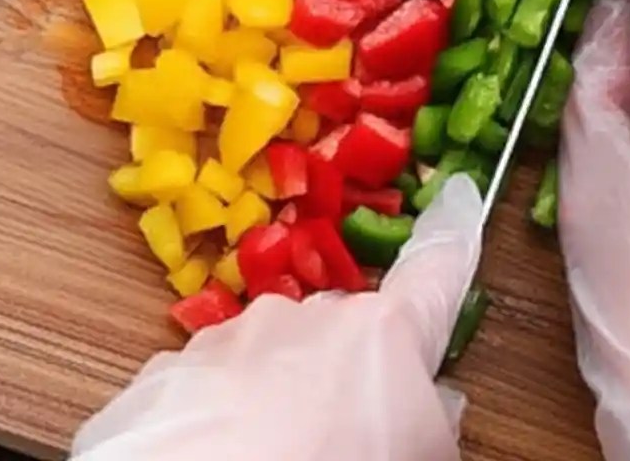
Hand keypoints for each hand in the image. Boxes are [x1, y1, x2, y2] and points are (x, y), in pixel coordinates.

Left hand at [71, 176, 483, 460]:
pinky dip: (222, 414)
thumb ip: (433, 416)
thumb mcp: (426, 454)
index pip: (434, 270)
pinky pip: (211, 386)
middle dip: (347, 367)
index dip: (451, 233)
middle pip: (344, 328)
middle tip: (350, 429)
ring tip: (281, 452)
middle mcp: (305, 313)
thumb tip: (432, 405)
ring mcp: (233, 337)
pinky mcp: (171, 371)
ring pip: (272, 356)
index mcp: (383, 328)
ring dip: (280, 393)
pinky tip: (225, 454)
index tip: (458, 195)